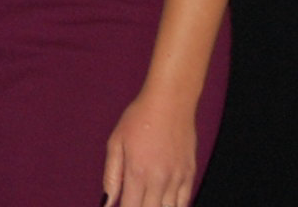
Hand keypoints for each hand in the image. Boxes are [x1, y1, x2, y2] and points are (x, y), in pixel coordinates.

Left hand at [101, 85, 196, 206]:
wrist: (170, 101)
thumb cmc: (140, 118)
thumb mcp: (116, 142)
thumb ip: (111, 176)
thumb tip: (107, 202)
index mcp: (137, 172)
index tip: (121, 206)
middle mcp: (158, 179)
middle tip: (133, 201)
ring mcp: (177, 178)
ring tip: (146, 199)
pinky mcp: (190, 174)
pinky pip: (183, 202)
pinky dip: (173, 206)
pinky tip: (163, 202)